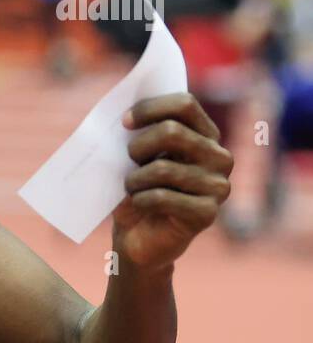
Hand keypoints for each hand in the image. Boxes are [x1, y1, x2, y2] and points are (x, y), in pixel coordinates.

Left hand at [113, 92, 233, 268]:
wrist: (138, 237)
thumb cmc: (136, 189)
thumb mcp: (134, 157)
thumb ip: (138, 133)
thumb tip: (126, 119)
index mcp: (205, 135)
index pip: (185, 105)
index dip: (150, 109)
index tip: (123, 122)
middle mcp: (219, 157)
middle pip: (172, 132)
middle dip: (137, 146)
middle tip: (127, 162)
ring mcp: (218, 186)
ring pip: (162, 168)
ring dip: (134, 179)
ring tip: (130, 188)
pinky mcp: (208, 213)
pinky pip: (162, 197)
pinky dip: (140, 200)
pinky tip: (138, 204)